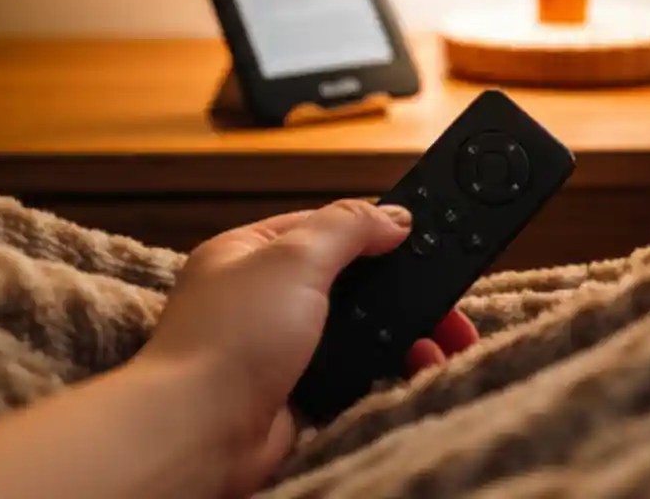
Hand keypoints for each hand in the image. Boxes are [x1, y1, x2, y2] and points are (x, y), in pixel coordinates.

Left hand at [135, 200, 479, 494]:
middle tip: (447, 304)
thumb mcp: (293, 259)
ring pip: (357, 332)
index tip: (422, 238)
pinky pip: (353, 375)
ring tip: (441, 344)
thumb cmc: (229, 340)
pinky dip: (384, 373)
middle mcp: (262, 299)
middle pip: (350, 284)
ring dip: (401, 336)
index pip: (323, 228)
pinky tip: (411, 370)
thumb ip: (347, 227)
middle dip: (401, 293)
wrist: (201, 433)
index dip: (373, 231)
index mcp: (250, 254)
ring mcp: (279, 349)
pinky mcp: (296, 394)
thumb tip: (394, 216)